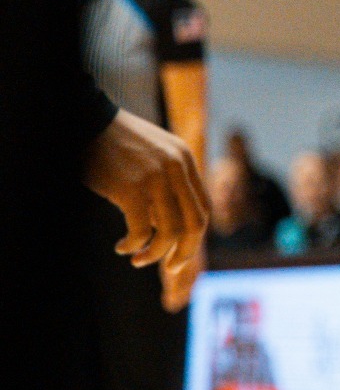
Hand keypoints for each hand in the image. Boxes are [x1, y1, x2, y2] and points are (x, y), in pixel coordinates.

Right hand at [82, 109, 209, 310]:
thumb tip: (172, 221)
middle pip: (196, 223)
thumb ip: (169, 180)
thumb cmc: (115, 143)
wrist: (87, 122)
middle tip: (170, 267)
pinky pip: (141, 230)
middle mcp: (176, 168)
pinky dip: (134, 245)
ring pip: (170, 231)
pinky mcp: (131, 189)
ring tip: (138, 260)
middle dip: (185, 252)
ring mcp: (155, 178)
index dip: (194, 235)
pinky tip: (122, 247)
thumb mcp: (154, 153)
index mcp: (185, 160)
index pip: (203, 207)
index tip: (180, 250)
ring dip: (155, 253)